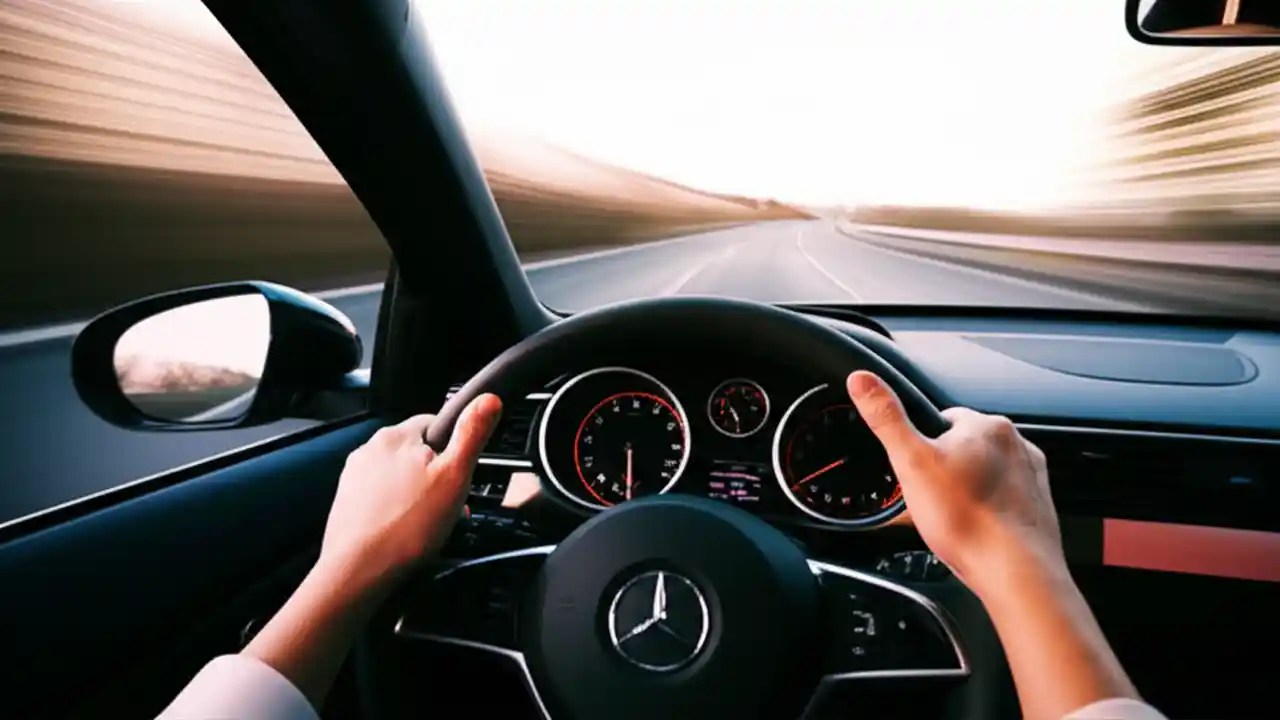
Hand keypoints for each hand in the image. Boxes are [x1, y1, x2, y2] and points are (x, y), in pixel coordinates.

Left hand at [317, 394, 502, 590]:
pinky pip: (381, 498)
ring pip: (400, 477)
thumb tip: (489, 399)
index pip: (436, 424)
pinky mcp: (347, 502)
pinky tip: (405, 532)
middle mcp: (370, 449)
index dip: (454, 451)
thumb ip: (472, 434)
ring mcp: (354, 476)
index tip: (459, 477)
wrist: (359, 572)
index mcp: (396, 436)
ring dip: (417, 495)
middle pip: (417, 453)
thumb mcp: (455, 477)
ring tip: (426, 525)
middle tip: (447, 507)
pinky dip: (396, 510)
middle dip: (436, 477)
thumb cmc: (408, 528)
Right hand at [846, 371, 1060, 595]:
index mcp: (986, 426)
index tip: (918, 468)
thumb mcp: (911, 462)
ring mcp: (1031, 476)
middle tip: (932, 499)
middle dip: (947, 469)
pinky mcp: (1038, 505)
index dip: (924, 445)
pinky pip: (1004, 499)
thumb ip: (886, 418)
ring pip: (986, 474)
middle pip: (966, 448)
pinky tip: (976, 530)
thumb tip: (862, 380)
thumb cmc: (967, 520)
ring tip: (954, 518)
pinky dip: (990, 511)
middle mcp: (1016, 444)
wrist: (1014, 570)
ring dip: (970, 489)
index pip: (944, 420)